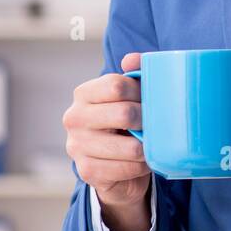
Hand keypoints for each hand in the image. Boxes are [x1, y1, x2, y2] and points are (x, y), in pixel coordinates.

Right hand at [63, 51, 152, 230]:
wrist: (111, 164)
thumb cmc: (123, 122)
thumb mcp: (128, 96)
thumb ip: (133, 73)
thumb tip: (131, 60)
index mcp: (83, 93)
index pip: (116, 85)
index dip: (141, 92)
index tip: (149, 99)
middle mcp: (74, 118)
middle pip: (124, 114)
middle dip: (148, 120)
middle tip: (155, 123)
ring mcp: (77, 146)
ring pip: (131, 147)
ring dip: (148, 147)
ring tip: (151, 143)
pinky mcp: (87, 171)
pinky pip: (129, 168)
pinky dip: (142, 166)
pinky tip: (143, 160)